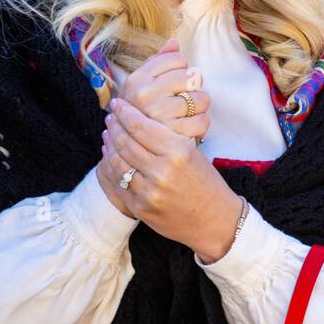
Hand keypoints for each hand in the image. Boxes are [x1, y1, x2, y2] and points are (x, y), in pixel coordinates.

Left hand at [102, 97, 243, 261]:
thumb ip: (165, 139)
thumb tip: (136, 121)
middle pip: (125, 142)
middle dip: (114, 126)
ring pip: (116, 163)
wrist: (215, 220)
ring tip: (108, 135)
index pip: (141, 126)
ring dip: (109, 146)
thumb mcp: (193, 154)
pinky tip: (111, 158)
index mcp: (179, 152)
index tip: (117, 103)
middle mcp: (162, 171)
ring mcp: (149, 192)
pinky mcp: (141, 208)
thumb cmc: (206, 182)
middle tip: (110, 117)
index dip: (125, 112)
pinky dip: (111, 168)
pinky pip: (118, 184)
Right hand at [116, 37, 211, 142]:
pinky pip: (203, 121)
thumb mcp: (142, 85)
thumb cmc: (141, 110)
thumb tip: (174, 43)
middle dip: (194, 86)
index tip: (177, 81)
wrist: (129, 147)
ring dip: (200, 106)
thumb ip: (158, 62)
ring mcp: (158, 115)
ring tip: (188, 112)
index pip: (177, 59)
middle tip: (185, 97)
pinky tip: (191, 125)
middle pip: (192, 77)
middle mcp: (145, 95)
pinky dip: (202, 124)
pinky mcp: (173, 134)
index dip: (183, 69)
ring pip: (202, 99)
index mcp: (137, 79)